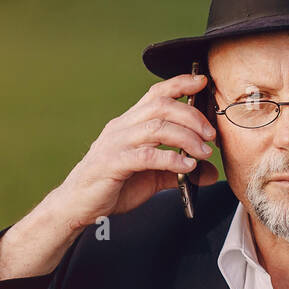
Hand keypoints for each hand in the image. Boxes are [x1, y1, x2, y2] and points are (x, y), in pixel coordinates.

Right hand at [52, 72, 219, 227]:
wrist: (77, 206)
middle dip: (192, 116)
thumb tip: (211, 174)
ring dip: (187, 137)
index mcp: (128, 123)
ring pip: (157, 127)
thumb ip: (178, 171)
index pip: (156, 93)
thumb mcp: (151, 177)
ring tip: (203, 153)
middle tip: (211, 134)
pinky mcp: (112, 164)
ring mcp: (115, 144)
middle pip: (161, 106)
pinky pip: (147, 156)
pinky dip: (171, 159)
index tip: (203, 83)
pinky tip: (187, 167)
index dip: (180, 83)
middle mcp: (121, 128)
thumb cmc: (111, 187)